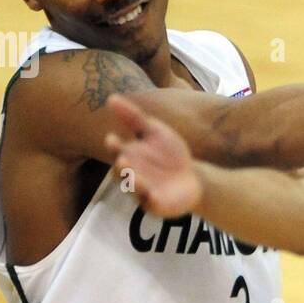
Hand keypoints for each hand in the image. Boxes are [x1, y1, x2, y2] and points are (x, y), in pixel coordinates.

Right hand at [106, 95, 201, 217]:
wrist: (192, 177)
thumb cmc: (168, 154)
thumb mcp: (154, 131)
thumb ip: (133, 118)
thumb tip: (110, 97)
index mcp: (129, 156)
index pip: (117, 150)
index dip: (114, 146)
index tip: (112, 138)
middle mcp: (132, 174)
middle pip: (122, 172)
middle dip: (121, 167)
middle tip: (123, 159)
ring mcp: (143, 191)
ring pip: (135, 189)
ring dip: (134, 183)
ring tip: (136, 176)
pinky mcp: (156, 204)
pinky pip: (152, 204)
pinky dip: (151, 200)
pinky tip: (153, 194)